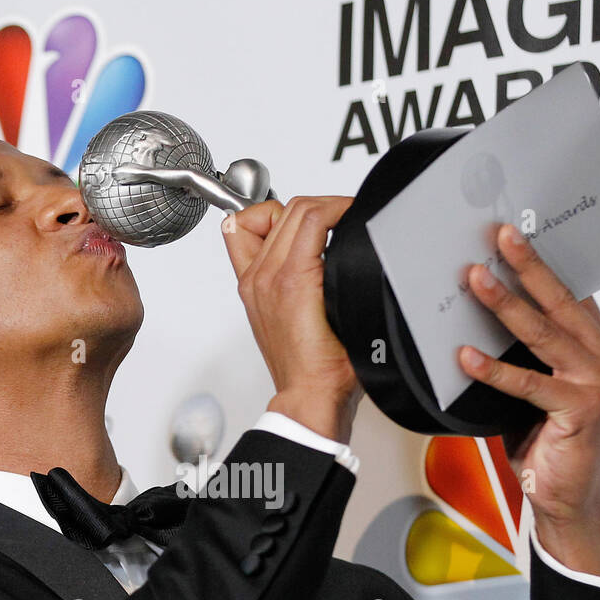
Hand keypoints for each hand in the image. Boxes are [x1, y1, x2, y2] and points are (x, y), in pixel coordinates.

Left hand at [222, 196, 363, 442]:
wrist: (311, 394)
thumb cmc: (333, 368)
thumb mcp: (354, 309)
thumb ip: (350, 268)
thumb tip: (351, 237)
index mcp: (293, 280)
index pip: (314, 214)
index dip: (340, 205)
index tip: (354, 212)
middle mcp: (266, 277)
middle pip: (292, 209)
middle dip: (323, 205)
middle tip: (342, 217)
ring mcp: (254, 282)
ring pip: (268, 216)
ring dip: (297, 213)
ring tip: (318, 225)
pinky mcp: (250, 289)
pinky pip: (245, 236)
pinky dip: (267, 226)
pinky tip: (285, 235)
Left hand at [462, 224, 599, 577]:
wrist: (565, 497)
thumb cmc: (550, 441)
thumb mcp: (536, 386)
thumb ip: (525, 354)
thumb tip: (480, 319)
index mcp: (598, 345)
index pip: (569, 294)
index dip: (542, 263)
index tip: (513, 235)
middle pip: (560, 301)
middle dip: (528, 265)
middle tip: (499, 236)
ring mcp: (597, 382)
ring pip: (544, 334)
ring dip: (506, 305)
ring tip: (475, 280)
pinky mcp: (580, 409)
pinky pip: (529, 384)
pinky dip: (494, 370)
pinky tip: (465, 356)